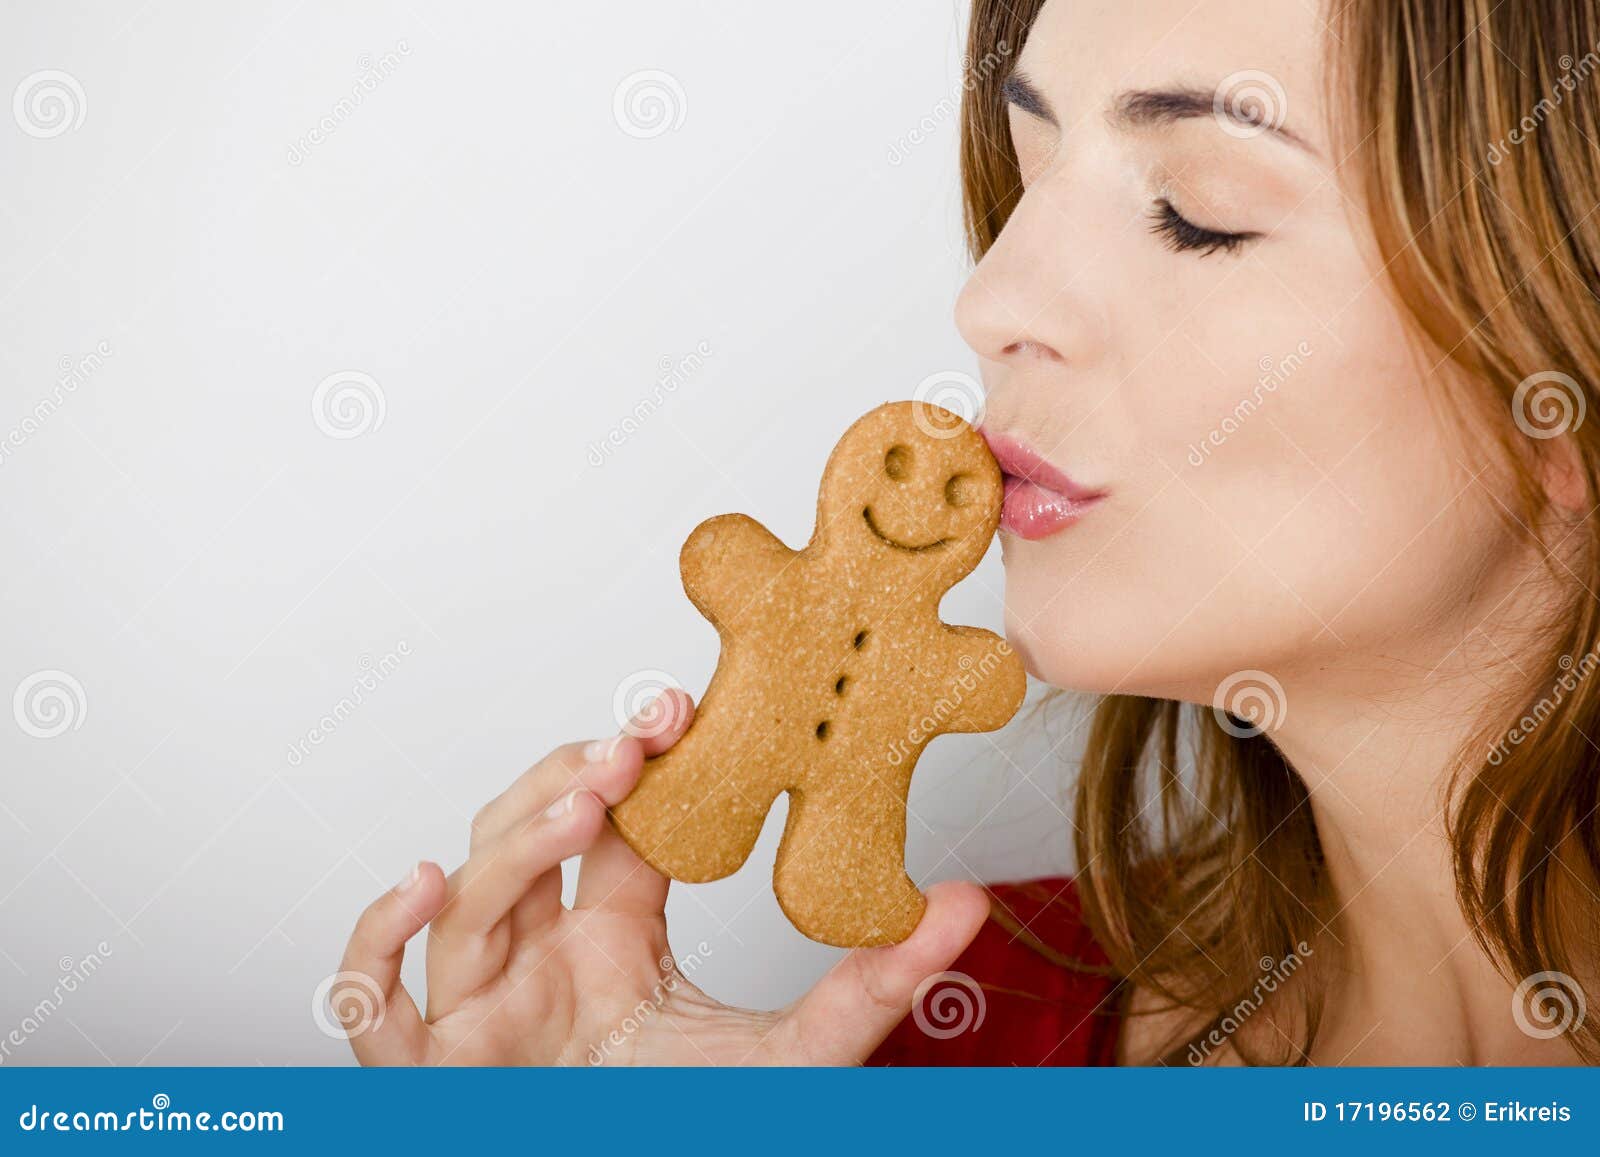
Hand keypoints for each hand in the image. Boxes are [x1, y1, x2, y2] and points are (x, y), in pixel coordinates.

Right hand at [337, 689, 988, 1064]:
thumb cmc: (702, 1128)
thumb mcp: (801, 1052)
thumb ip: (880, 981)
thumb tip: (968, 902)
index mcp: (614, 938)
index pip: (610, 824)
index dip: (631, 757)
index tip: (673, 705)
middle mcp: (541, 959)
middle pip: (527, 835)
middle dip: (568, 778)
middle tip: (631, 743)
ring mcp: (481, 1009)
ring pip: (467, 898)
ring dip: (515, 837)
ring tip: (584, 794)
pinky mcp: (434, 1070)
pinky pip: (369, 1004)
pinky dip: (374, 942)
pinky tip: (423, 886)